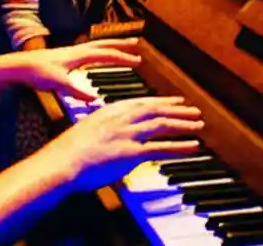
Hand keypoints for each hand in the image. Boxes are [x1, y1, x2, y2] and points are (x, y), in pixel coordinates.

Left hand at [15, 38, 141, 98]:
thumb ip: (76, 90)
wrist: (18, 66)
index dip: (122, 57)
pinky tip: (97, 59)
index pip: (105, 54)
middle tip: (136, 43)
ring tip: (121, 48)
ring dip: (110, 46)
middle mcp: (76, 51)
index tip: (138, 60)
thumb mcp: (58, 83)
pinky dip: (98, 53)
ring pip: (95, 47)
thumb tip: (95, 98)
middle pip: (102, 44)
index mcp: (77, 55)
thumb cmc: (37, 72)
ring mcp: (70, 53)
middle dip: (120, 44)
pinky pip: (87, 52)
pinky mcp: (64, 58)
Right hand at [43, 96, 203, 191]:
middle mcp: (122, 118)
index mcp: (111, 110)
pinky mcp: (132, 152)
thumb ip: (104, 128)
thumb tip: (112, 134)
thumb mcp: (88, 129)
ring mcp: (128, 134)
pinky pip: (161, 148)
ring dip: (183, 124)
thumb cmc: (69, 150)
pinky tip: (193, 146)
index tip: (174, 100)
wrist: (63, 161)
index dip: (162, 101)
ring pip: (163, 125)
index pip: (142, 102)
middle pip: (156, 110)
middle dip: (177, 109)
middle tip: (193, 110)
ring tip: (199, 124)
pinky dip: (180, 147)